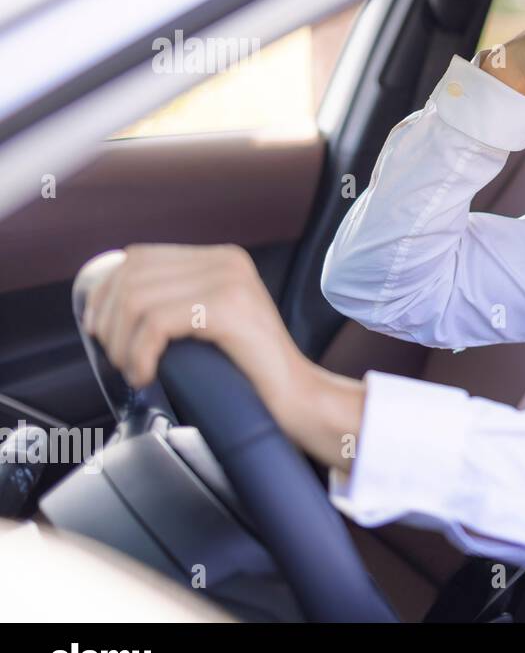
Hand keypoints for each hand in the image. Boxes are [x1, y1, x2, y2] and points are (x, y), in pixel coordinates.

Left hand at [84, 243, 308, 406]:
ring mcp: (229, 281)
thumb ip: (176, 298)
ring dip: (122, 342)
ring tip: (134, 369)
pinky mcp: (227, 308)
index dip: (106, 291)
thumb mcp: (210, 320)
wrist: (296, 397)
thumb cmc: (249, 370)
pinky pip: (155, 324)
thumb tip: (110, 299)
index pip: (139, 256)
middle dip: (109, 321)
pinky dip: (139, 354)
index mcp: (223, 257)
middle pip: (133, 275)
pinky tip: (147, 375)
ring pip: (138, 300)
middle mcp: (227, 260)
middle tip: (118, 358)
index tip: (99, 328)